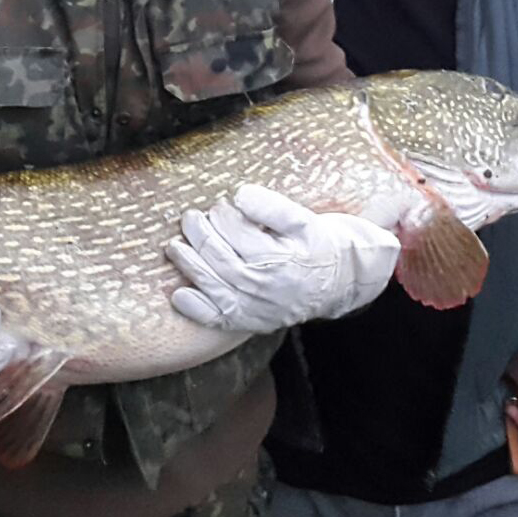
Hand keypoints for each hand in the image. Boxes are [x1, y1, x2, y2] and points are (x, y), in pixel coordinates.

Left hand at [166, 184, 399, 333]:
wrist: (342, 281)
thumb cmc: (319, 244)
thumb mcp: (303, 219)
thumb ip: (271, 206)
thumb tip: (239, 195)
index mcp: (278, 258)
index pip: (236, 232)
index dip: (222, 214)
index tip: (221, 204)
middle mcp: (265, 286)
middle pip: (219, 257)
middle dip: (199, 234)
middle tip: (190, 217)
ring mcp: (256, 308)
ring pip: (213, 285)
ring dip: (189, 264)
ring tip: (175, 246)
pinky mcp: (250, 321)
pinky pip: (217, 319)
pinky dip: (195, 309)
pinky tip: (179, 295)